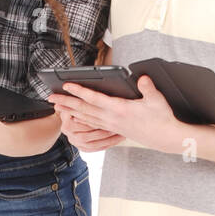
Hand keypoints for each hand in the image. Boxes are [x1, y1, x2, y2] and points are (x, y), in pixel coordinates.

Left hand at [48, 75, 183, 153]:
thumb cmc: (161, 118)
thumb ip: (148, 88)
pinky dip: (80, 119)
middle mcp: (111, 119)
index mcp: (119, 109)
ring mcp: (110, 125)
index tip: (66, 85)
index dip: (80, 91)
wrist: (164, 138)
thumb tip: (141, 78)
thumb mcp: (157, 100)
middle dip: (66, 103)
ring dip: (69, 111)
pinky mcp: (112, 129)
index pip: (95, 99)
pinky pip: (92, 123)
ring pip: (85, 117)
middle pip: (84, 109)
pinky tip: (73, 116)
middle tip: (50, 98)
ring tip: (57, 107)